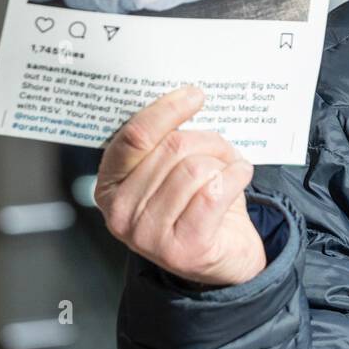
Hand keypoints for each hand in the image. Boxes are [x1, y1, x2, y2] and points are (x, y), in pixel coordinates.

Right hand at [96, 86, 266, 287]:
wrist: (225, 254)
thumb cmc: (197, 201)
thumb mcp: (172, 168)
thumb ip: (168, 140)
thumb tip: (189, 98)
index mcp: (109, 185)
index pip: (134, 137)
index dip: (167, 110)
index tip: (195, 94)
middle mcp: (119, 213)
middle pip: (172, 148)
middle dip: (208, 140)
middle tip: (224, 148)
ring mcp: (147, 236)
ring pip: (195, 168)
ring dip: (223, 161)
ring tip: (230, 170)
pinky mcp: (183, 249)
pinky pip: (214, 192)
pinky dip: (236, 176)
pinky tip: (240, 176)